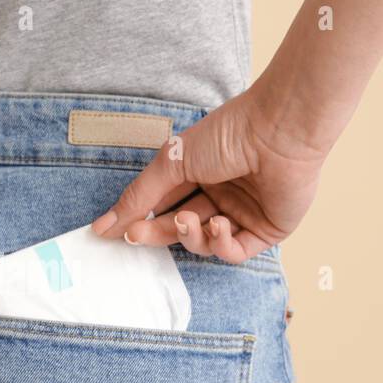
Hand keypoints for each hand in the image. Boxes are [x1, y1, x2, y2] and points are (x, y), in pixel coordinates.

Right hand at [91, 90, 327, 263]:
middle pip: (180, 227)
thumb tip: (103, 225)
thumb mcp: (172, 162)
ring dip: (191, 236)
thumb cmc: (228, 134)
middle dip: (158, 233)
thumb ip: (139, 196)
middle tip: (138, 235)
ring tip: (189, 220)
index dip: (140, 219)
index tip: (113, 232)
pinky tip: (219, 225)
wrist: (279, 130)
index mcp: (199, 172)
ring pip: (205, 243)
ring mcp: (244, 213)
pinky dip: (221, 244)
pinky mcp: (267, 230)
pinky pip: (235, 252)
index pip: (162, 204)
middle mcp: (221, 194)